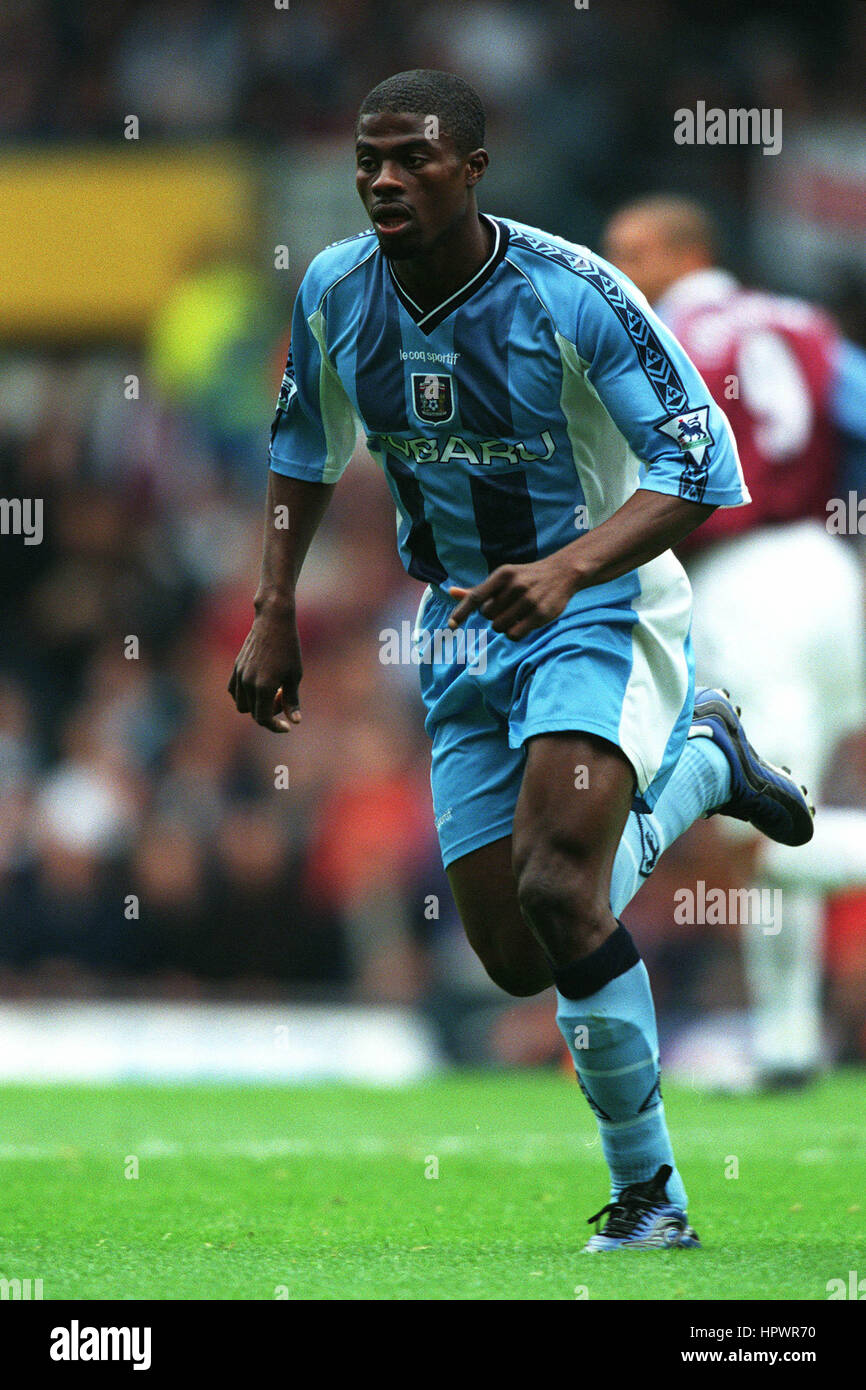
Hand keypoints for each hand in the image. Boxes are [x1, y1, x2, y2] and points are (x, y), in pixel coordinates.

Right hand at [228, 603, 302, 731]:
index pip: (263, 719)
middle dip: (269, 712)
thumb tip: (295, 722)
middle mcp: (248, 683)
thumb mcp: (295, 675)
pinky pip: (234, 691)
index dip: (275, 727)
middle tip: (283, 696)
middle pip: (253, 713)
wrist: (273, 621)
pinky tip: (259, 686)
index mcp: (264, 687)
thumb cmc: (289, 647)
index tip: (286, 727)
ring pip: (241, 704)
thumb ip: (292, 700)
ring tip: (273, 689)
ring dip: (256, 704)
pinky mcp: (236, 667)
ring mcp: (239, 675)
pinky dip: (244, 695)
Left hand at [447, 556, 576, 639]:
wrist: (562, 572)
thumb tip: (451, 593)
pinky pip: (514, 634)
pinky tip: (523, 623)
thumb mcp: (502, 578)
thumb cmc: (525, 577)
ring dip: (504, 625)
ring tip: (517, 614)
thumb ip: (478, 590)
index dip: (461, 612)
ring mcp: (529, 600)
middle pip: (488, 616)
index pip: (476, 596)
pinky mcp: (541, 614)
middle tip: (507, 606)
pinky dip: (513, 633)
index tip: (451, 625)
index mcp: (502, 574)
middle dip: (493, 615)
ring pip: (500, 627)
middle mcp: (515, 585)